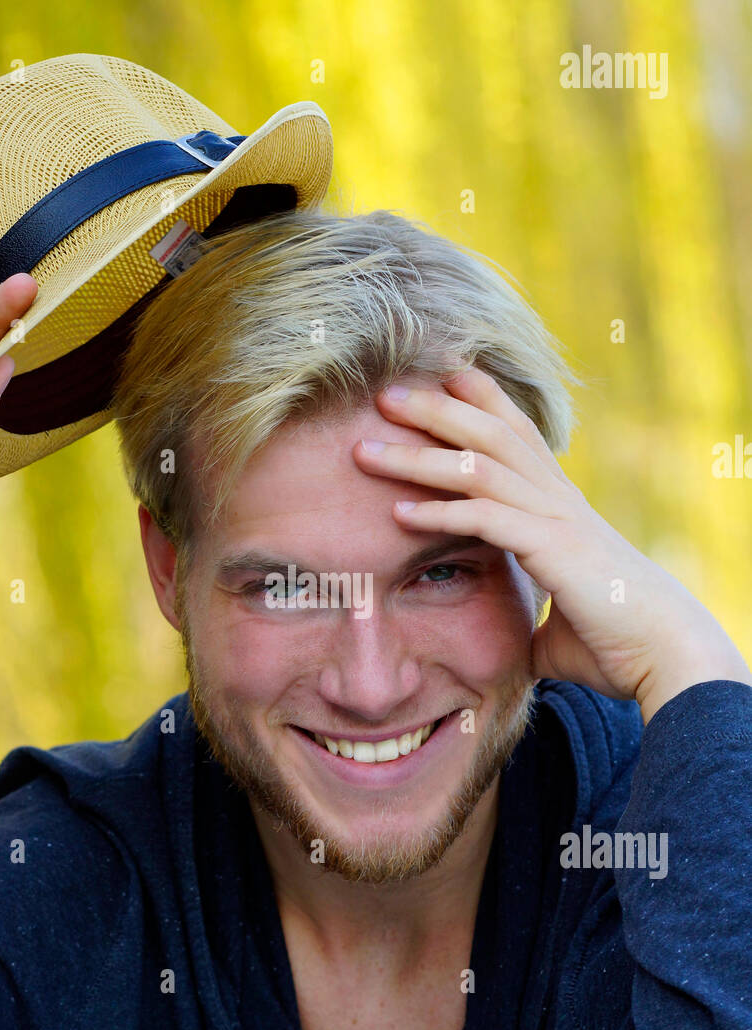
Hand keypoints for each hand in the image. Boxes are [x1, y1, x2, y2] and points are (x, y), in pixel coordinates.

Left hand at [353, 368, 751, 722]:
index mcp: (561, 505)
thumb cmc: (617, 643)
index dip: (479, 398)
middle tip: (383, 394)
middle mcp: (557, 499)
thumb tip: (522, 644)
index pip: (516, 432)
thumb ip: (535, 620)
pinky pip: (484, 517)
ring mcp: (554, 518)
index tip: (437, 374)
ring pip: (478, 466)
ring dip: (417, 456)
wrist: (664, 654)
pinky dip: (438, 512)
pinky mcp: (550, 547)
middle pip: (489, 432)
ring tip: (365, 449)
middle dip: (434, 408)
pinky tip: (399, 513)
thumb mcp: (559, 625)